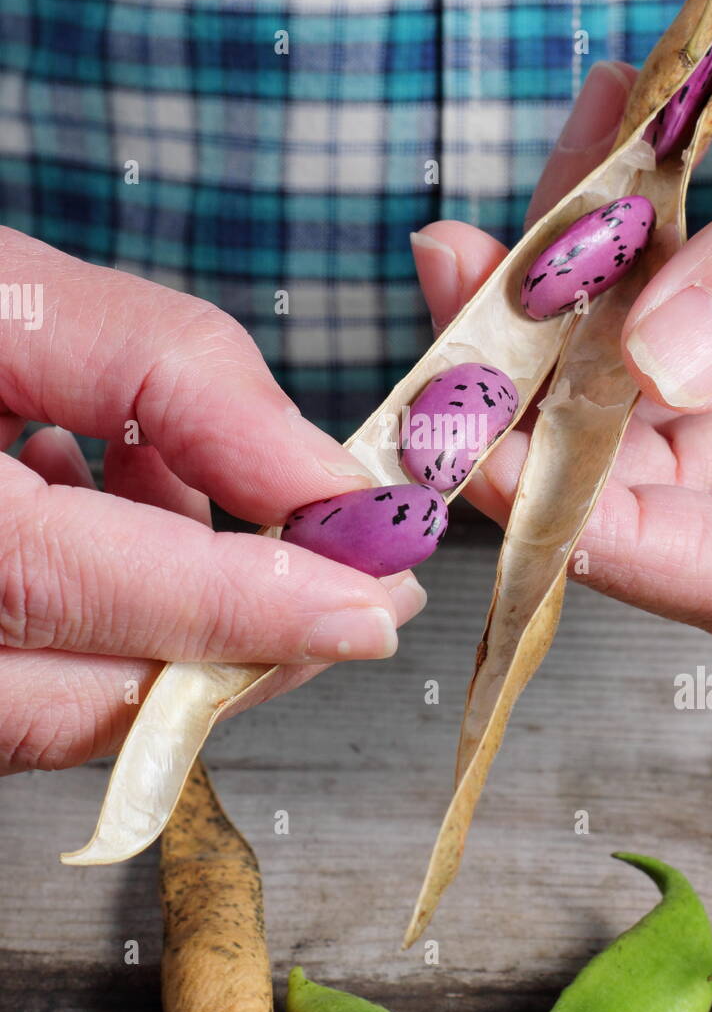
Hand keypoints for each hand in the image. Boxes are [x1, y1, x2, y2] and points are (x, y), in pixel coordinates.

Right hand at [0, 230, 424, 772]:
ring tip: (178, 488)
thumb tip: (317, 475)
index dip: (240, 600)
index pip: (74, 586)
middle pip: (88, 692)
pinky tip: (112, 512)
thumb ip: (166, 371)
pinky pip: (36, 697)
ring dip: (185, 629)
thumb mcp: (5, 297)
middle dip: (246, 640)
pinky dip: (121, 629)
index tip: (375, 590)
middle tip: (345, 570)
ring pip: (72, 714)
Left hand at [412, 39, 711, 645]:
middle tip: (463, 292)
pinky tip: (606, 121)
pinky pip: (658, 283)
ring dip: (559, 287)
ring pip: (630, 376)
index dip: (617, 538)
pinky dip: (615, 215)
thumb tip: (663, 360)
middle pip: (656, 478)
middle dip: (539, 392)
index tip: (499, 459)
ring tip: (533, 187)